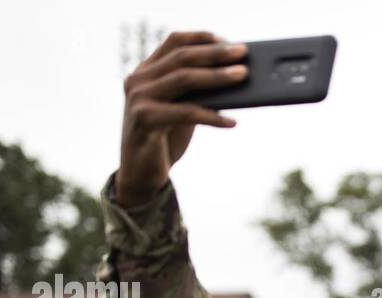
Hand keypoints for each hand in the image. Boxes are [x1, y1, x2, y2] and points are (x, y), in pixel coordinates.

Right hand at [115, 32, 246, 206]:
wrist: (141, 175)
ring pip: (183, 79)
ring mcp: (138, 98)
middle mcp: (138, 79)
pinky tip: (232, 122)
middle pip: (182, 57)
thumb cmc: (165, 140)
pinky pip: (186, 112)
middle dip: (216, 54)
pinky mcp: (144, 120)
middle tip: (243, 54)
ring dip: (217, 77)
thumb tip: (233, 78)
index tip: (229, 41)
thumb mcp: (180, 109)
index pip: (174, 41)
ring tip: (242, 77)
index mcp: (146, 71)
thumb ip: (196, 92)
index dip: (202, 38)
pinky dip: (212, 116)